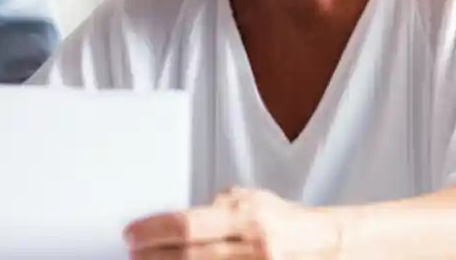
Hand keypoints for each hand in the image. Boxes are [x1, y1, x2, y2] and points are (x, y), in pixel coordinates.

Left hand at [125, 188, 340, 259]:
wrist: (325, 245)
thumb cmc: (283, 222)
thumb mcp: (250, 201)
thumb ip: (215, 208)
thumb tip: (172, 220)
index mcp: (247, 218)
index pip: (187, 225)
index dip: (153, 231)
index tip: (131, 234)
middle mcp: (253, 247)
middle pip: (188, 255)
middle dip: (152, 255)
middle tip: (132, 253)